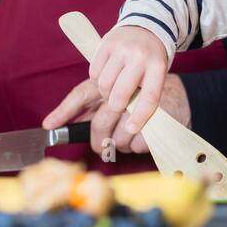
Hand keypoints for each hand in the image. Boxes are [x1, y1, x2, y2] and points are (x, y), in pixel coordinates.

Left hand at [43, 74, 190, 158]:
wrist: (177, 94)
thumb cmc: (139, 97)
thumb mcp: (115, 94)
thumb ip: (93, 107)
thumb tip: (68, 124)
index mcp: (108, 79)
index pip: (81, 95)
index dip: (63, 111)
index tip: (49, 125)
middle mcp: (122, 86)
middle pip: (100, 122)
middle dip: (98, 141)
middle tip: (100, 147)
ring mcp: (139, 100)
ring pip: (119, 135)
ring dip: (120, 144)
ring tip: (126, 138)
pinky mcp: (155, 113)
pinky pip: (137, 142)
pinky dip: (137, 146)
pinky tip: (141, 136)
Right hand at [84, 25, 170, 140]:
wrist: (145, 27)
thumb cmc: (150, 59)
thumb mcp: (156, 74)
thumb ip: (145, 94)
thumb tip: (129, 127)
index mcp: (157, 67)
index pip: (149, 98)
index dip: (140, 117)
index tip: (131, 129)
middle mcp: (140, 56)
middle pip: (121, 94)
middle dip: (116, 106)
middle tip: (117, 106)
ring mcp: (122, 49)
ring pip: (104, 85)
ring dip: (105, 93)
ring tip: (111, 89)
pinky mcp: (106, 43)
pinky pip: (94, 72)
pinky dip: (96, 79)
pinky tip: (105, 75)